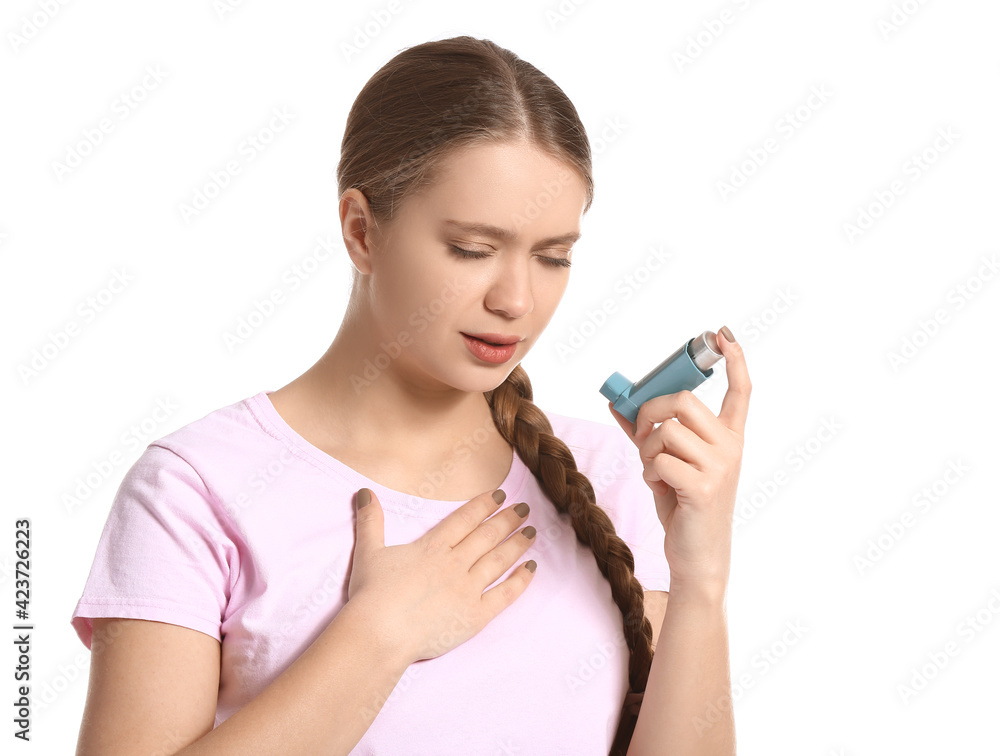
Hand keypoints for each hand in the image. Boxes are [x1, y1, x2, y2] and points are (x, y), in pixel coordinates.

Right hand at [347, 487, 536, 663]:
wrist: (380, 633)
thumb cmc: (371, 595)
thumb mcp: (368, 552)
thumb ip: (371, 520)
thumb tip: (364, 491)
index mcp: (433, 547)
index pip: (465, 519)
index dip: (484, 505)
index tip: (501, 495)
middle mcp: (455, 563)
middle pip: (488, 536)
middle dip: (508, 519)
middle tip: (524, 507)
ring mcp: (468, 589)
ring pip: (499, 560)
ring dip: (518, 544)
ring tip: (532, 531)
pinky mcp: (475, 616)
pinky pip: (504, 594)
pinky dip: (520, 580)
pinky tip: (531, 568)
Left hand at [608, 327, 750, 594]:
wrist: (697, 555)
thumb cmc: (683, 506)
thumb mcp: (667, 463)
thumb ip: (648, 433)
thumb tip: (617, 404)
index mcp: (729, 437)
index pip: (741, 391)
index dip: (735, 360)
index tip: (723, 335)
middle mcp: (731, 447)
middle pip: (683, 400)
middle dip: (650, 411)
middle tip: (640, 433)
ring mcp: (721, 467)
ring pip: (666, 431)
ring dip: (646, 450)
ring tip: (655, 471)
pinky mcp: (704, 487)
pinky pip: (659, 460)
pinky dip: (648, 472)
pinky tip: (660, 487)